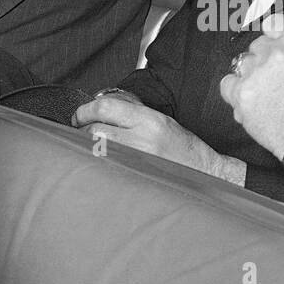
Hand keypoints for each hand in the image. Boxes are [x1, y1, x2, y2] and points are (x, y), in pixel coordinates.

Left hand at [73, 93, 245, 182]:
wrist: (203, 171)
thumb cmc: (182, 146)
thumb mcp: (160, 119)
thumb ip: (131, 113)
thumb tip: (100, 109)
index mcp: (149, 120)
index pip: (106, 108)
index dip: (85, 110)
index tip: (79, 115)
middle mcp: (142, 140)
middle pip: (95, 131)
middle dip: (82, 130)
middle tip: (81, 131)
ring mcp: (137, 160)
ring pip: (96, 151)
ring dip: (87, 147)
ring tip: (89, 146)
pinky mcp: (134, 176)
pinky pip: (106, 167)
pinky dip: (97, 162)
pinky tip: (99, 162)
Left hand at [220, 0, 283, 157]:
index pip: (273, 22)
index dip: (275, 39)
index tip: (279, 54)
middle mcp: (276, 52)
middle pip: (257, 45)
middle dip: (266, 60)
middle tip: (282, 81)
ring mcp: (257, 72)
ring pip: (244, 63)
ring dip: (253, 76)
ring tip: (272, 94)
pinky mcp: (242, 93)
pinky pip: (229, 82)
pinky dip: (239, 92)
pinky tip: (258, 101)